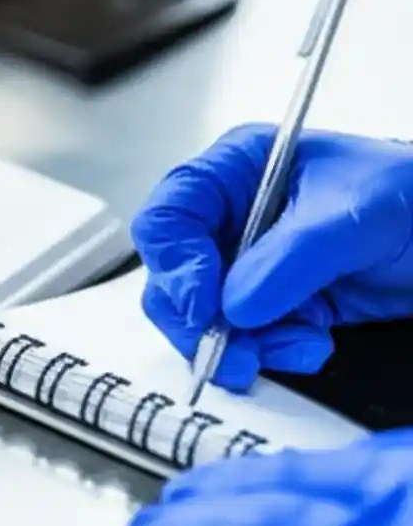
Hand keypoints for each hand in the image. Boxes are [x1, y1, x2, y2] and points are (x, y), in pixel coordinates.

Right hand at [131, 124, 412, 391]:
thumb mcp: (356, 215)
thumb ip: (288, 258)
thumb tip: (234, 306)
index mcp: (239, 171)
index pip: (170, 217)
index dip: (176, 264)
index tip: (202, 305)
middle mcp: (232, 218)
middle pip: (172, 276)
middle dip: (200, 319)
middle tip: (232, 347)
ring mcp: (247, 265)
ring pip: (199, 318)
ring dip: (241, 344)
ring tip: (297, 344)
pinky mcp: (270, 305)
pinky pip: (239, 341)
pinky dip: (268, 354)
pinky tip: (309, 344)